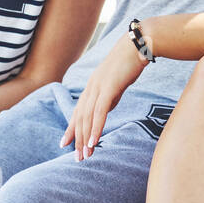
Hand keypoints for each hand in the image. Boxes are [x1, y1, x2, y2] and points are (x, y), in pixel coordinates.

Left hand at [60, 37, 147, 159]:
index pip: (78, 111)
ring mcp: (98, 87)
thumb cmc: (130, 62)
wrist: (138, 44)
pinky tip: (95, 141)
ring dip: (86, 138)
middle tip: (78, 158)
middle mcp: (91, 87)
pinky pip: (100, 112)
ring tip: (86, 155)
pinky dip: (96, 128)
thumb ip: (109, 96)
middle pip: (80, 118)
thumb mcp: (116, 83)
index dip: (71, 129)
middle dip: (78, 140)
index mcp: (92, 86)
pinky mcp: (109, 88)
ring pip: (87, 118)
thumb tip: (105, 109)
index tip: (65, 144)